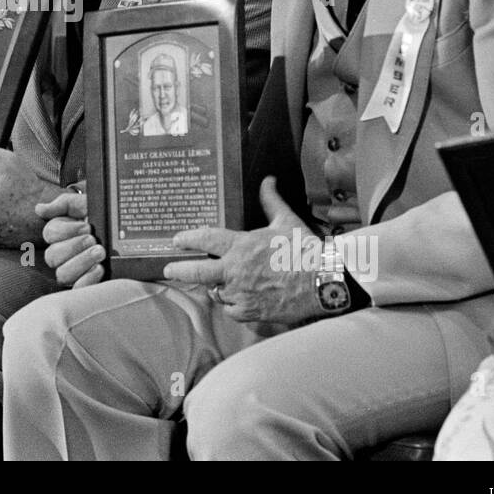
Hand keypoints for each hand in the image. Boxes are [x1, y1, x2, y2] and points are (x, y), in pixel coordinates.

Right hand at [38, 190, 104, 287]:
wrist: (130, 229)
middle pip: (52, 256)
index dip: (66, 231)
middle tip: (94, 240)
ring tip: (100, 253)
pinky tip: (100, 269)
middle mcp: (64, 254)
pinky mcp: (87, 284)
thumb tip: (40, 209)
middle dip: (74, 246)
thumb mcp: (87, 204)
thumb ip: (64, 204)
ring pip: (62, 274)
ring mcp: (74, 271)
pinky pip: (77, 289)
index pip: (50, 234)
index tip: (87, 226)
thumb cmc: (106, 217)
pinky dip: (87, 280)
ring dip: (81, 262)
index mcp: (61, 233)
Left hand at [163, 176, 322, 324]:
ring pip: (216, 293)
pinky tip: (239, 299)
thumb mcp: (286, 220)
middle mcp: (236, 271)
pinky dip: (232, 305)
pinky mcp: (252, 313)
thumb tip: (268, 180)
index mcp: (242, 246)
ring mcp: (242, 294)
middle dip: (179, 269)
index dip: (188, 239)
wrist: (324, 282)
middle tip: (169, 268)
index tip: (177, 240)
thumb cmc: (305, 249)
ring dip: (216, 287)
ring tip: (219, 282)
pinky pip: (232, 310)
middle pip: (197, 272)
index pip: (206, 239)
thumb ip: (271, 201)